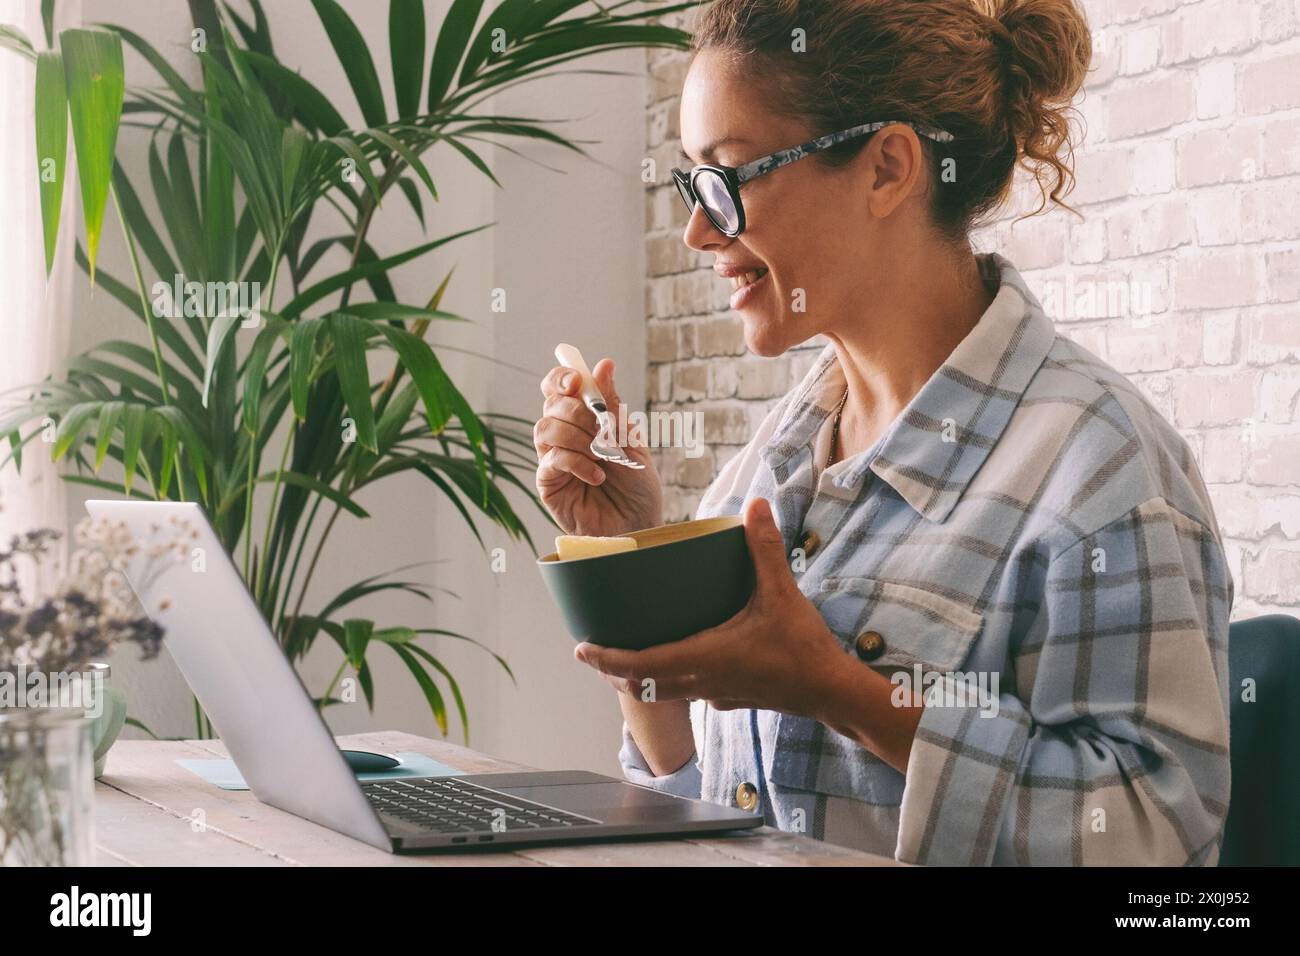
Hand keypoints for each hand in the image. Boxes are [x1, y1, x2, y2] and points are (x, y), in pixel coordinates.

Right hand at [534, 357, 662, 535]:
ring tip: (603, 456)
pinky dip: (577, 462)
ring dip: (578, 438)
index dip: (562, 378)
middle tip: (603, 431)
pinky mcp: (548, 484)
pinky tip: (597, 475)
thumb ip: (613, 406)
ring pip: (545, 429)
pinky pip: (551, 459)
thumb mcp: (631, 440)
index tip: (578, 382)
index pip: (558, 387)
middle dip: (579, 413)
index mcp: (582, 420)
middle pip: (551, 405)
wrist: (640, 524)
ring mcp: (552, 459)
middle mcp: (563, 436)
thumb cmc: (637, 486)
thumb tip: (604, 364)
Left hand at [575, 497, 844, 717]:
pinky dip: (666, 682)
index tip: (581, 650)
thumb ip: (764, 549)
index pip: (640, 667)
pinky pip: (685, 693)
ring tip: (620, 660)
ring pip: (662, 693)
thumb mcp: (782, 593)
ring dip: (637, 679)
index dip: (606, 660)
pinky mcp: (728, 701)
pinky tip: (675, 663)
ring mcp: (714, 696)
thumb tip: (756, 505)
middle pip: (641, 686)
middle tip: (591, 653)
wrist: (830, 691)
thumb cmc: (803, 648)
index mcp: (704, 659)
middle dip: (613, 671)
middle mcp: (701, 683)